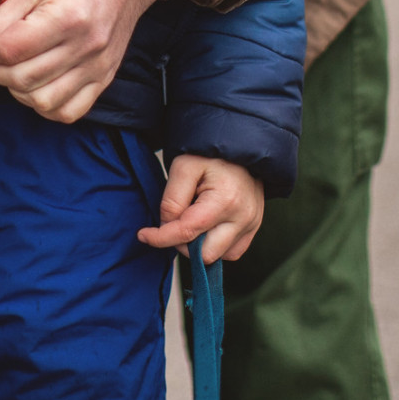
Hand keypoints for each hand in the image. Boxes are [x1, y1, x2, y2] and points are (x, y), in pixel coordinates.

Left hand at [0, 0, 163, 122]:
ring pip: (41, 100)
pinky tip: (30, 86)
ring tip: (0, 70)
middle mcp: (86, 47)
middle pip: (21, 77)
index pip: (9, 49)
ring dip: (11, 90)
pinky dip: (42, 105)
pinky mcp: (104, 79)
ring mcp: (98, 68)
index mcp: (67, 16)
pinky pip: (67, 112)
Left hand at [137, 155, 264, 264]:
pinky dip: (215, 245)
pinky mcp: (255, 226)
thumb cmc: (210, 152)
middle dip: (183, 243)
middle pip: (204, 254)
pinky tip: (207, 226)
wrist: (240, 143)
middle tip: (174, 222)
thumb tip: (167, 227)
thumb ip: (172, 200)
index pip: (187, 233)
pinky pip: (232, 251)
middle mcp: (243, 217)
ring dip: (200, 245)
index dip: (160, 238)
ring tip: (193, 219)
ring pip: (219, 257)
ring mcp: (252, 224)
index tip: (144, 235)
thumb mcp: (183, 166)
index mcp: (225, 200)